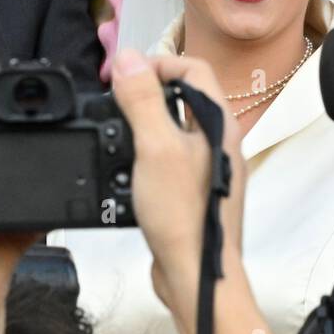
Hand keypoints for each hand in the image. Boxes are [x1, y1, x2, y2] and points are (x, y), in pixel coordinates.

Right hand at [109, 48, 246, 312]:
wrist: (197, 276)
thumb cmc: (185, 218)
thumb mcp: (154, 148)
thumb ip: (142, 100)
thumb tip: (127, 58)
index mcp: (218, 122)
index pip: (192, 67)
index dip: (156, 63)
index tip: (123, 75)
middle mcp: (217, 140)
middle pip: (182, 93)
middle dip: (145, 89)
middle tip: (114, 98)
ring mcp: (206, 165)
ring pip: (172, 125)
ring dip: (142, 120)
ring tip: (117, 130)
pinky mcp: (191, 188)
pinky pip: (166, 154)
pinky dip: (143, 151)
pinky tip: (125, 167)